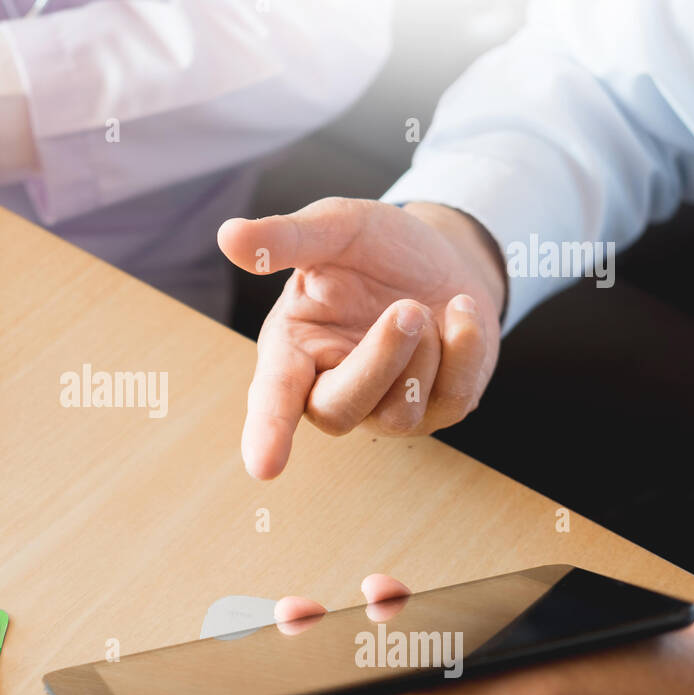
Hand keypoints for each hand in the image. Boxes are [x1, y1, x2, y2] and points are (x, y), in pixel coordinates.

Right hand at [217, 199, 507, 478]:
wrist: (444, 256)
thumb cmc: (376, 249)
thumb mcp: (334, 228)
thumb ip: (285, 238)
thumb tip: (228, 236)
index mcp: (291, 349)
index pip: (273, 398)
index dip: (268, 431)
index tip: (264, 467)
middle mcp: (330, 388)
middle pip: (340, 411)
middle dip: (378, 361)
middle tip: (407, 309)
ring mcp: (384, 408)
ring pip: (399, 412)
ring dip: (423, 350)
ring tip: (421, 305)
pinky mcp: (435, 410)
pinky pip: (453, 396)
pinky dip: (464, 345)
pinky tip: (459, 309)